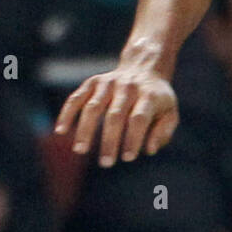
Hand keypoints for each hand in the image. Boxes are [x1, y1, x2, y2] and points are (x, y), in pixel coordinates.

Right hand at [54, 62, 179, 166]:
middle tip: (106, 163)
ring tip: (80, 150)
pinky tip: (60, 131)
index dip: (133, 138)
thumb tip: (149, 150)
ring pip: (93, 107)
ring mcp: (108, 83)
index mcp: (149, 96)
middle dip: (110, 141)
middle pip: (115, 115)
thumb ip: (163, 132)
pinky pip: (76, 98)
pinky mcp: (92, 82)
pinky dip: (67, 113)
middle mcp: (127, 87)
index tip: (128, 158)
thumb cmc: (157, 99)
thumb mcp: (170, 113)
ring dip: (85, 130)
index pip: (138, 118)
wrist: (143, 68)